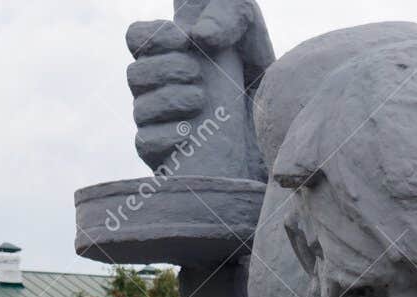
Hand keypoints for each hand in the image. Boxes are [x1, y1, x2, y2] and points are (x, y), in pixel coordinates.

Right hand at [125, 0, 273, 170]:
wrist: (282, 137)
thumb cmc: (261, 79)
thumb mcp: (250, 36)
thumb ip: (227, 17)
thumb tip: (198, 36)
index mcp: (171, 57)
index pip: (137, 38)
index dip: (152, 37)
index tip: (184, 40)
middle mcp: (161, 90)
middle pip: (134, 74)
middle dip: (165, 69)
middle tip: (197, 74)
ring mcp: (162, 126)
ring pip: (140, 109)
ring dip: (169, 99)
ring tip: (201, 100)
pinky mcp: (168, 159)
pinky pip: (146, 144)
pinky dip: (165, 136)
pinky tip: (190, 134)